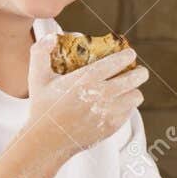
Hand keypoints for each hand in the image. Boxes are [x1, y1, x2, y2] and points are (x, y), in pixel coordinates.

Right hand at [25, 35, 147, 158]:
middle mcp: (101, 95)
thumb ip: (40, 53)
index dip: (127, 56)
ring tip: (129, 88)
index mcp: (85, 79)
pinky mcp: (112, 126)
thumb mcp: (37, 78)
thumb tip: (50, 37)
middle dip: (139, 72)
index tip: (130, 54)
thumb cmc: (43, 107)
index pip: (116, 62)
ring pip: (136, 96)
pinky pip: (130, 112)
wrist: (47, 140)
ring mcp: (108, 112)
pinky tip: (121, 103)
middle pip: (134, 78)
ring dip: (134, 90)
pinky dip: (128, 106)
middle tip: (139, 71)